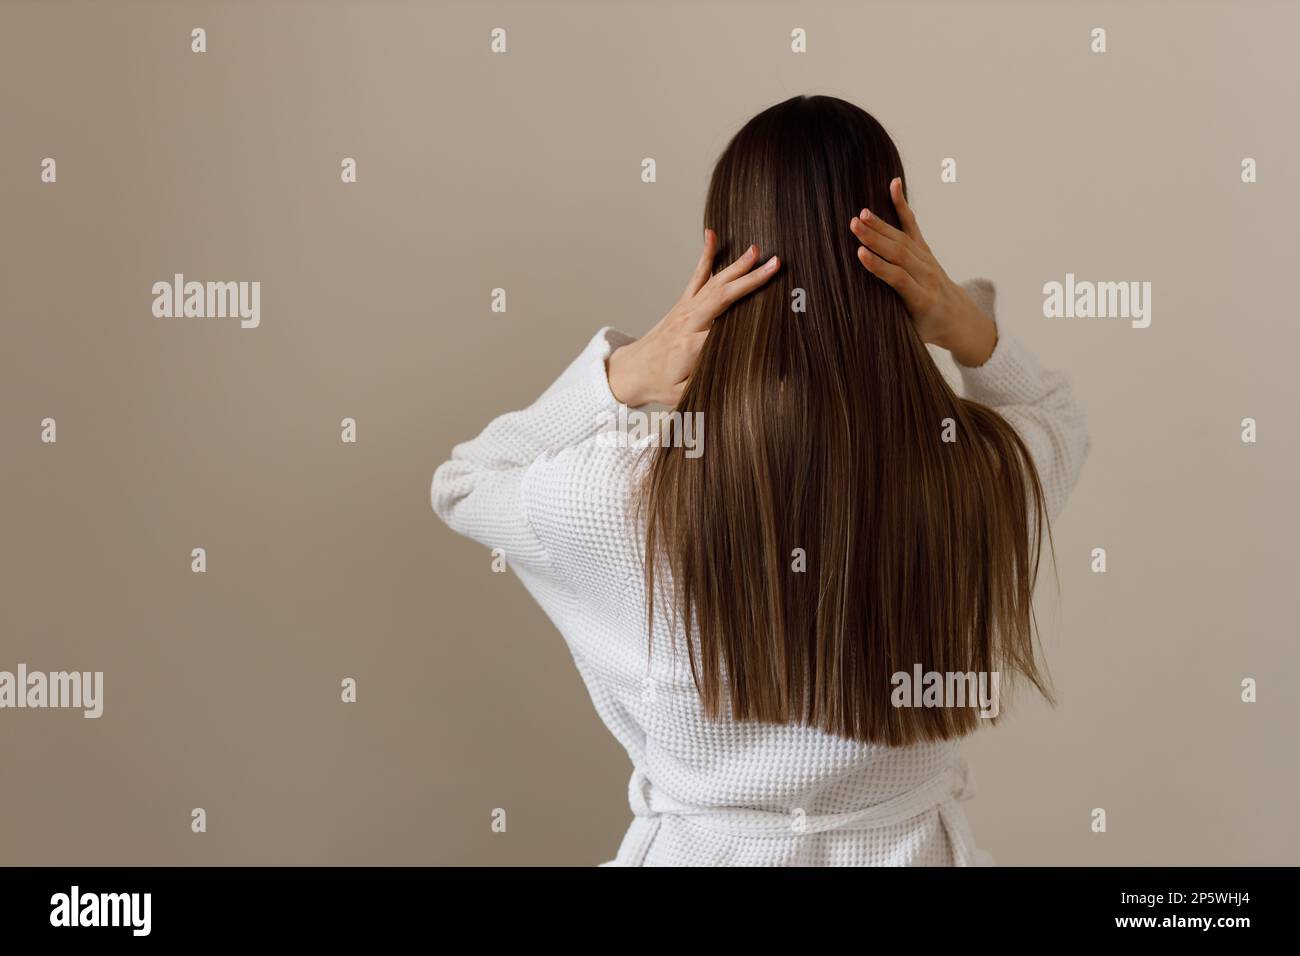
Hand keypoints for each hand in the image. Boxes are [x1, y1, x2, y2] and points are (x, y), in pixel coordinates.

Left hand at [607, 230, 779, 405]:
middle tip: (774, 264)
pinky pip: (697, 276)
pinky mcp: (683, 304)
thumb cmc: (659, 384)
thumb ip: (702, 380)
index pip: (725, 328)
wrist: (630, 371)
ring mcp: (685, 309)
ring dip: (737, 265)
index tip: (776, 306)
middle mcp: (688, 321)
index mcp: (691, 345)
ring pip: (714, 282)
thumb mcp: (682, 394)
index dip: (748, 318)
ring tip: (756, 250)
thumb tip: (730, 367)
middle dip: (749, 280)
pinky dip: (706, 255)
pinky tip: (711, 235)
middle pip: (723, 296)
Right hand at [849, 178, 996, 366]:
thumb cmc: (928, 329)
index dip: (879, 267)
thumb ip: (892, 323)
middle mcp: (927, 276)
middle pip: (900, 254)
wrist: (960, 318)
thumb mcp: (911, 335)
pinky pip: (912, 225)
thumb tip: (858, 326)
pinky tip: (893, 186)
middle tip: (854, 225)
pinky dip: (902, 205)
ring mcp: (928, 260)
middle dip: (876, 238)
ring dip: (880, 225)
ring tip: (861, 214)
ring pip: (903, 239)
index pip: (898, 279)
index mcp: (922, 299)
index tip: (860, 255)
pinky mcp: (925, 250)